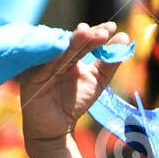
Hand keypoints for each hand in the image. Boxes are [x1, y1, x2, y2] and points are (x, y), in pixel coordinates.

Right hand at [20, 23, 127, 146]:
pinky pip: (46, 63)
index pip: (84, 39)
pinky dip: (57, 55)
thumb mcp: (98, 81)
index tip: (112, 28)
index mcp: (70, 54)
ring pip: (61, 50)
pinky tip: (67, 47)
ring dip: (74, 41)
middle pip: (73, 41)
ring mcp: (44, 64)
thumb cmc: (74, 104)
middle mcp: (56, 56)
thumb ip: (110, 62)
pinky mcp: (33, 75)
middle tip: (103, 31)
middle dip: (88, 35)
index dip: (97, 32)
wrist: (56, 129)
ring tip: (88, 32)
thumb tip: (124, 38)